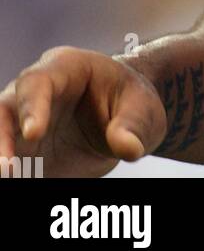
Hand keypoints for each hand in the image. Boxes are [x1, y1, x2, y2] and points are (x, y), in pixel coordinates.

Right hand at [0, 46, 166, 178]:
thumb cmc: (133, 103)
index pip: (39, 81)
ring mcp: (27, 121)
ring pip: (2, 133)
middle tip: (6, 169)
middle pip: (6, 108)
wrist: (128, 121)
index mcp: (65, 68)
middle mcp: (37, 92)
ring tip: (9, 178)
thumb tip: (129, 147)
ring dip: (1, 155)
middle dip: (2, 137)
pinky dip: (12, 171)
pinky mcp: (26, 150)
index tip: (33, 133)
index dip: (32, 106)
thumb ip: (133, 125)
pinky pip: (11, 160)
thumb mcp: (143, 109)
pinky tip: (20, 182)